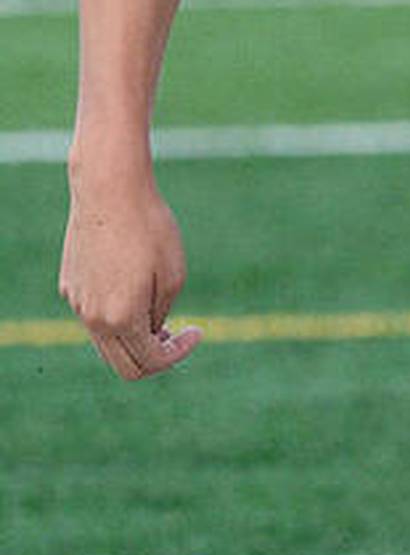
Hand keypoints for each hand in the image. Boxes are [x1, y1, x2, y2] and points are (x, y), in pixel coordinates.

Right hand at [59, 167, 201, 379]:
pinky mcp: (69, 285)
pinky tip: (132, 287)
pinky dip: (115, 315)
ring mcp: (77, 303)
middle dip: (153, 357)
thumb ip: (161, 314)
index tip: (196, 331)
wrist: (109, 189)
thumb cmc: (150, 227)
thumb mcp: (173, 275)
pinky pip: (94, 315)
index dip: (178, 354)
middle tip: (174, 334)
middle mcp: (93, 318)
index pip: (150, 362)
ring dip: (133, 337)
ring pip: (106, 342)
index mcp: (122, 318)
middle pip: (124, 365)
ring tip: (156, 312)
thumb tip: (151, 332)